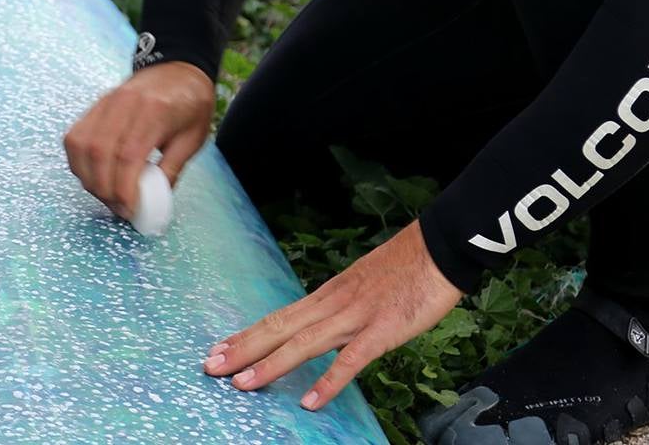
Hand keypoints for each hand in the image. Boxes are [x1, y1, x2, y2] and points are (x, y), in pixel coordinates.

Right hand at [63, 60, 213, 219]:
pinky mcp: (96, 105)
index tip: (129, 210)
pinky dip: (78, 162)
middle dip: (104, 188)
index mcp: (155, 110)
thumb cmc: (190, 104)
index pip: (128, 155)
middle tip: (118, 208)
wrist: (179, 69)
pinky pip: (75, 137)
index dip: (124, 188)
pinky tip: (92, 175)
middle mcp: (125, 103)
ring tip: (106, 195)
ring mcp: (106, 102)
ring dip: (88, 177)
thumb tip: (154, 202)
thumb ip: (172, 169)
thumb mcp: (193, 139)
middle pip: (100, 152)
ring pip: (81, 144)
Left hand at [203, 220, 463, 410]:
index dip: (247, 335)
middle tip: (209, 367)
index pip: (278, 317)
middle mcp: (333, 304)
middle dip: (242, 349)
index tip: (218, 348)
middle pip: (279, 329)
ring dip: (270, 364)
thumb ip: (342, 308)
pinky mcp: (382, 330)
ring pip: (303, 343)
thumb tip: (325, 328)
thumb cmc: (406, 267)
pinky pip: (351, 359)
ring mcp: (355, 317)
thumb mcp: (363, 285)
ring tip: (241, 384)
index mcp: (328, 295)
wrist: (439, 247)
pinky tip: (311, 401)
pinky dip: (329, 381)